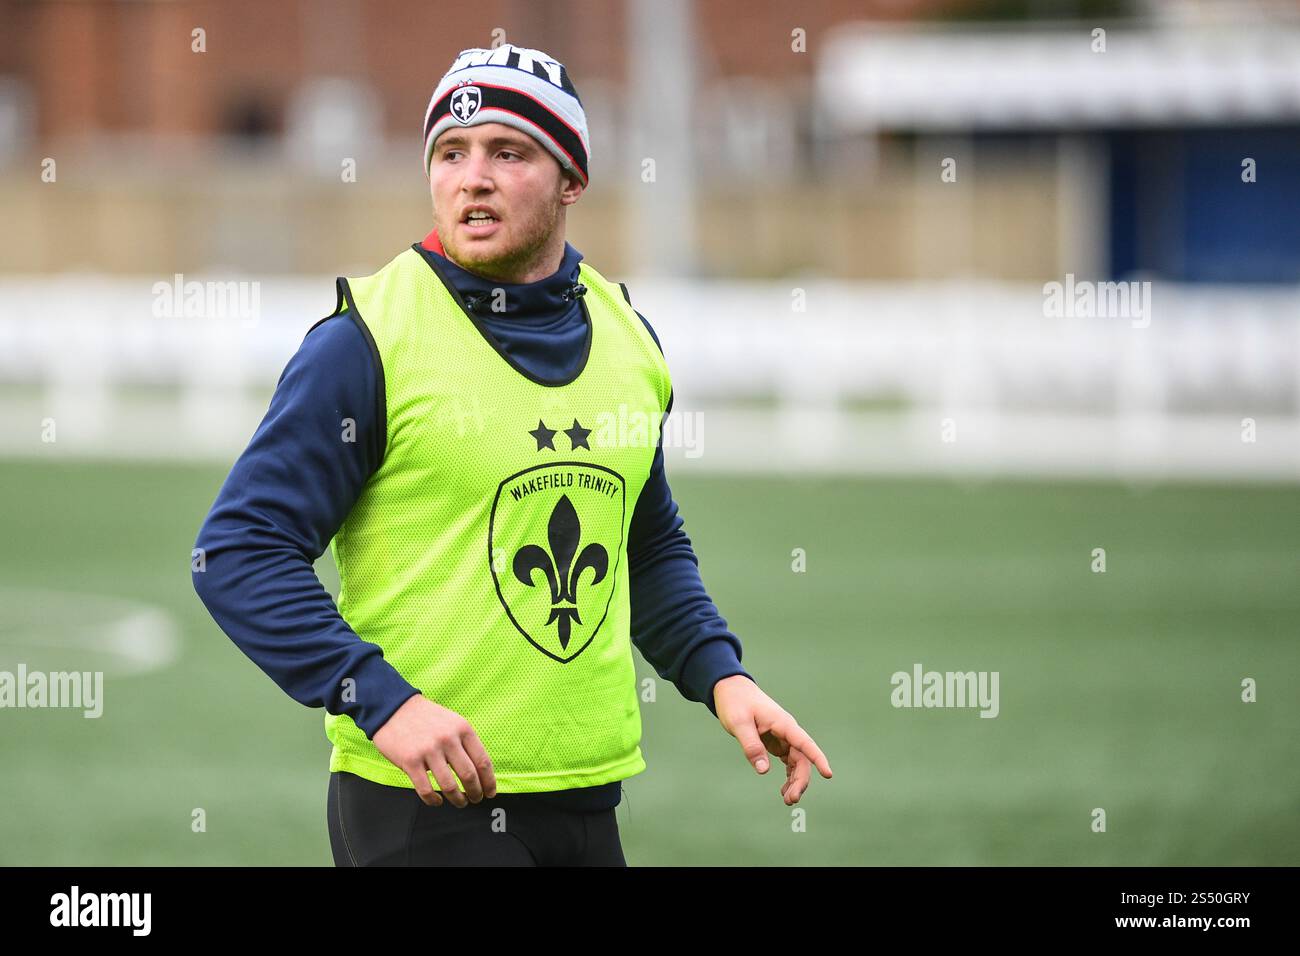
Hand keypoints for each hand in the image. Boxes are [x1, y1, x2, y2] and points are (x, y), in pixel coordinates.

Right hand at [371, 694, 497, 807]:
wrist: (393, 707)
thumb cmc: (426, 718)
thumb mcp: (452, 722)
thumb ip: (465, 742)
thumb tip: (479, 770)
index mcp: (463, 729)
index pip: (483, 761)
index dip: (489, 781)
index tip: (490, 792)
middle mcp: (448, 739)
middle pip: (469, 776)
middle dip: (476, 793)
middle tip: (476, 799)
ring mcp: (428, 750)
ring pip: (449, 786)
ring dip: (458, 800)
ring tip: (460, 802)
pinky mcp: (410, 761)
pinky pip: (426, 790)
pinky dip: (434, 800)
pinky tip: (437, 801)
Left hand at [712, 675, 831, 804]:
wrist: (731, 689)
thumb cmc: (735, 703)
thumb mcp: (739, 724)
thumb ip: (751, 746)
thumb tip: (763, 771)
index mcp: (783, 723)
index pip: (805, 743)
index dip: (818, 758)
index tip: (828, 774)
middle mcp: (787, 731)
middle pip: (802, 758)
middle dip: (800, 780)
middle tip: (790, 800)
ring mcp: (783, 737)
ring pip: (797, 762)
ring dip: (795, 781)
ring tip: (787, 800)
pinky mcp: (776, 742)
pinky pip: (788, 761)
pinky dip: (788, 776)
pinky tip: (783, 789)